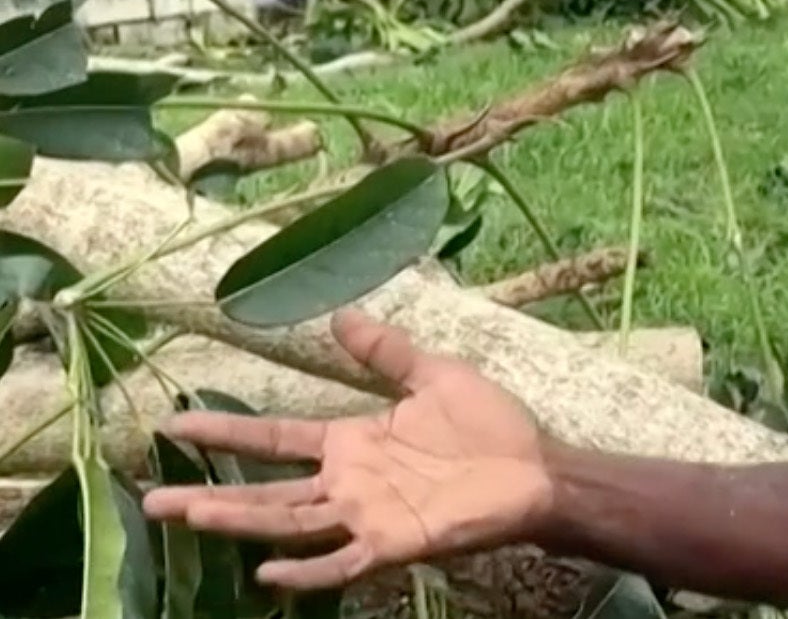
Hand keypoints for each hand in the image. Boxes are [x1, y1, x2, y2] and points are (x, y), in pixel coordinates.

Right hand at [142, 309, 554, 590]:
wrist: (536, 469)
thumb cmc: (489, 426)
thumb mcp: (434, 375)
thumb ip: (386, 351)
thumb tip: (338, 315)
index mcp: (351, 442)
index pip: (274, 438)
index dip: (226, 432)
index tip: (174, 423)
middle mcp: (347, 482)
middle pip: (266, 492)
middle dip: (209, 494)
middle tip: (151, 496)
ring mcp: (366, 515)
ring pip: (289, 524)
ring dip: (241, 521)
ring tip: (190, 515)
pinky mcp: (392, 542)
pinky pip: (340, 562)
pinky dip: (306, 570)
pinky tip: (267, 572)